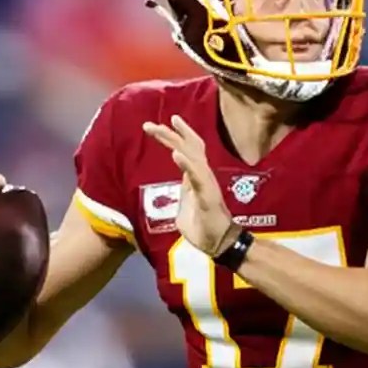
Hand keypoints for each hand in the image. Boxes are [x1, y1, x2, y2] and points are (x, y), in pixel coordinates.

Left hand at [143, 115, 237, 255]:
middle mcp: (203, 175)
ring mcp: (206, 183)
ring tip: (161, 130)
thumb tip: (178, 193)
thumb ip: (183, 195)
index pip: (189, 150)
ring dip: (176, 142)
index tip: (163, 123)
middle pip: (188, 147)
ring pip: (192, 156)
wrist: (219, 244)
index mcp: (197, 177)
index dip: (178, 135)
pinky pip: (196, 176)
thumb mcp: (186, 208)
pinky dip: (186, 163)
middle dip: (169, 133)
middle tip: (149, 124)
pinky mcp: (208, 195)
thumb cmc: (203, 228)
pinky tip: (176, 153)